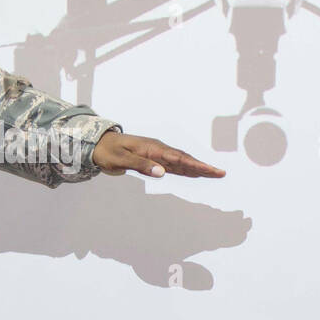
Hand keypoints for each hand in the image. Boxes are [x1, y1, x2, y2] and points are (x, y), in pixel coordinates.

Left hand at [92, 130, 225, 178]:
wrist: (98, 145)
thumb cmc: (108, 151)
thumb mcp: (121, 160)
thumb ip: (142, 165)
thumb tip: (162, 173)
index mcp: (153, 148)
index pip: (179, 158)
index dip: (196, 165)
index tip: (211, 170)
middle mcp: (158, 150)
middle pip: (184, 160)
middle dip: (202, 167)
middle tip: (220, 174)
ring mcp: (156, 155)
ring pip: (180, 163)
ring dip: (196, 169)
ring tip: (213, 174)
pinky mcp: (152, 161)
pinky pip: (172, 167)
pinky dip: (184, 171)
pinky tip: (193, 174)